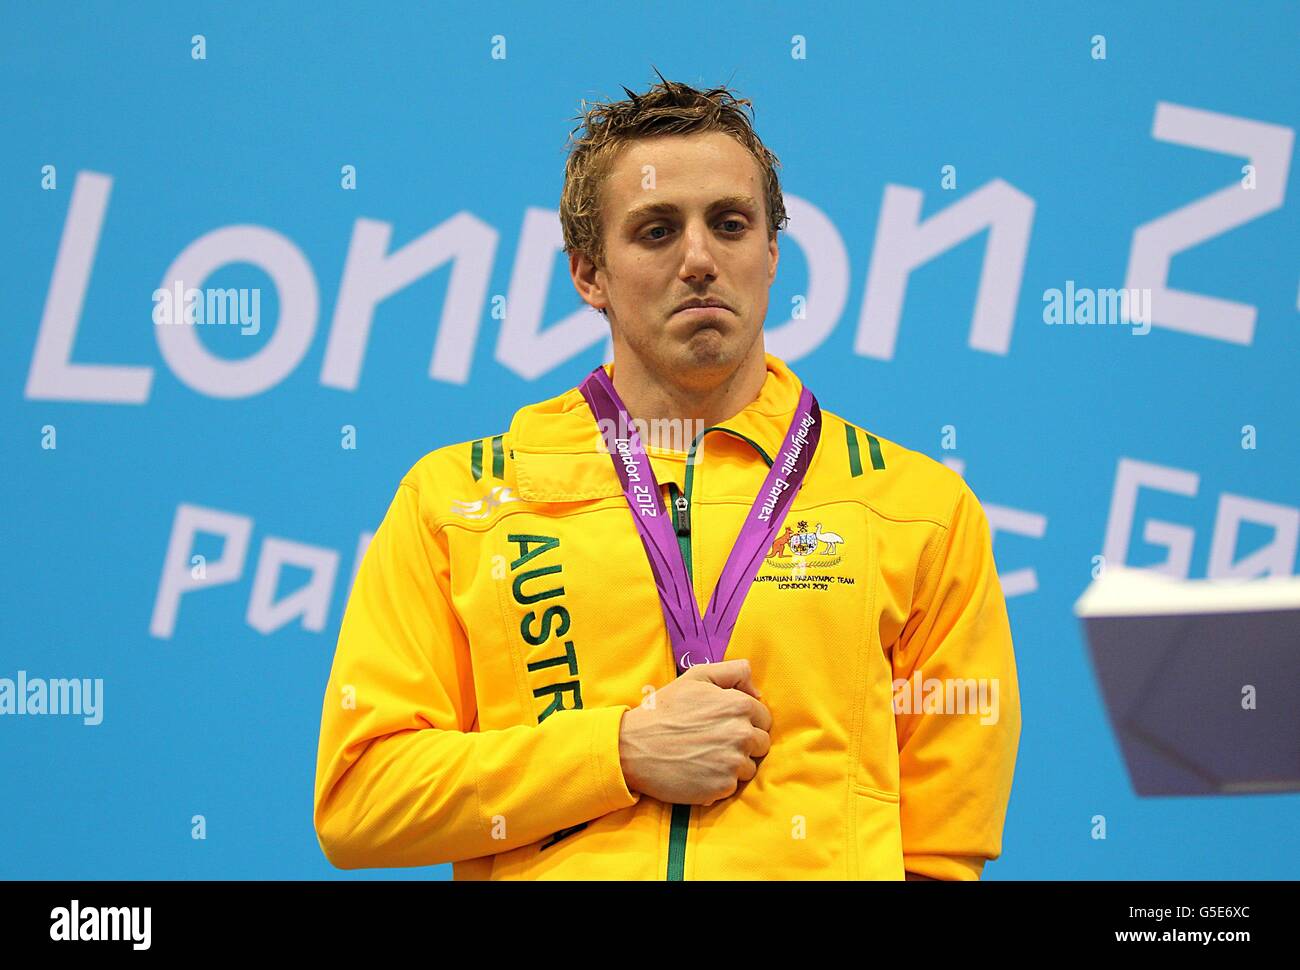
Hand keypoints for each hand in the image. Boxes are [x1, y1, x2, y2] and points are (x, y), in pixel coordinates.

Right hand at [617, 658, 771, 805]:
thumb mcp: (696, 677)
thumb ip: (734, 672)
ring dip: (733, 764)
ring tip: (705, 756)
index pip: (763, 718)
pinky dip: (719, 781)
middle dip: (744, 743)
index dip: (745, 721)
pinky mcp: (722, 787)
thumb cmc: (664, 710)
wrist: (633, 747)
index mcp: (739, 705)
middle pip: (761, 744)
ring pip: (749, 767)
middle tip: (714, 741)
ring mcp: (733, 763)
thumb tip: (758, 691)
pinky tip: (699, 770)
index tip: (724, 725)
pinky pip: (733, 786)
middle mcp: (742, 734)